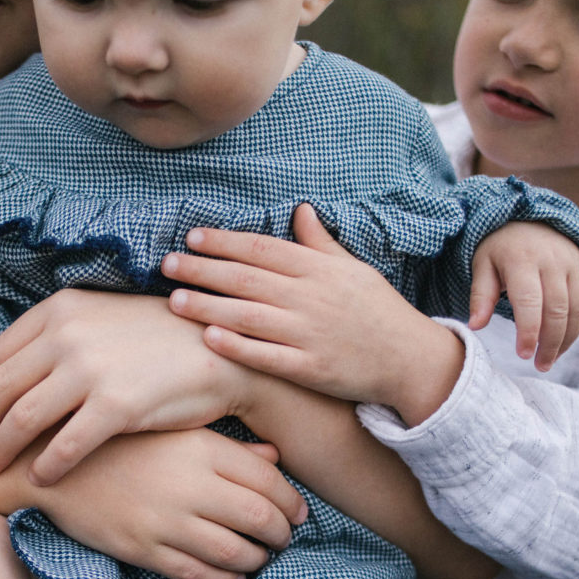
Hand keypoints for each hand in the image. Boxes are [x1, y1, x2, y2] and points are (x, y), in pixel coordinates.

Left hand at [0, 289, 254, 484]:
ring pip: (23, 418)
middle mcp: (69, 334)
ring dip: (0, 448)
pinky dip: (45, 467)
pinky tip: (39, 480)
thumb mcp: (104, 319)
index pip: (1, 353)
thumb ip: (61, 337)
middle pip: (2, 387)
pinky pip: (64, 445)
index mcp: (61, 309)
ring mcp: (91, 370)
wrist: (223, 353)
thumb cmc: (161, 340)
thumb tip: (17, 368)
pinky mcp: (116, 406)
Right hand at [34, 427, 307, 578]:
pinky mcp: (144, 550)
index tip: (298, 513)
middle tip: (284, 539)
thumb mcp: (176, 431)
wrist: (52, 463)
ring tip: (260, 558)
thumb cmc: (120, 442)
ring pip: (236, 553)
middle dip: (282, 535)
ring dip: (258, 561)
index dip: (292, 503)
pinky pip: (200, 575)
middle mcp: (190, 485)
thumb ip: (228, 446)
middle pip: (261, 519)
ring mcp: (166, 521)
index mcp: (201, 448)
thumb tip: (275, 459)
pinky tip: (232, 577)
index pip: (269, 481)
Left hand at [163, 204, 431, 407]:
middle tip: (167, 264)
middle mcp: (311, 297)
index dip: (224, 242)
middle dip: (203, 269)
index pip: (262, 249)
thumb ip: (320, 243)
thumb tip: (300, 209)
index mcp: (319, 269)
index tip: (192, 237)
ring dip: (209, 306)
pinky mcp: (311, 368)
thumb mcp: (354, 269)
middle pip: (247, 279)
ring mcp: (310, 333)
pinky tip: (208, 337)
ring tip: (174, 300)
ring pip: (249, 315)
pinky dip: (237, 346)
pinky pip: (267, 355)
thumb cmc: (379, 312)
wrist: (411, 360)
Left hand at [469, 221, 578, 370]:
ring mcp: (572, 263)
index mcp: (522, 260)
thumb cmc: (499, 248)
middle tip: (541, 365)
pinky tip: (568, 334)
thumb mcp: (482, 265)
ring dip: (568, 338)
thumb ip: (480, 296)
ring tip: (552, 357)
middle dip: (551, 343)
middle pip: (558, 310)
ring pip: (578, 308)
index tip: (523, 355)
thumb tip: (475, 327)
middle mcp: (552, 261)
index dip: (528, 332)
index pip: (529, 302)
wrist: (527, 218)